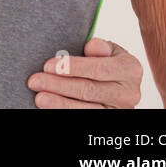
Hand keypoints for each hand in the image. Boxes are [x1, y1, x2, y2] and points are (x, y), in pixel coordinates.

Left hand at [27, 37, 142, 107]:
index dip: (72, 68)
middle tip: (35, 81)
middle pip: (89, 90)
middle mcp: (129, 93)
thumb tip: (93, 45)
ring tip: (39, 98)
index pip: (98, 69)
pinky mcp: (110, 121)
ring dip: (60, 104)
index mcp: (130, 69)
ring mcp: (120, 110)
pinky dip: (66, 112)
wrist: (118, 83)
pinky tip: (51, 107)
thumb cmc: (107, 61)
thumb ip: (100, 47)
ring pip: (87, 110)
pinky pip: (86, 118)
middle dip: (59, 85)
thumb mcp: (108, 50)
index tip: (47, 65)